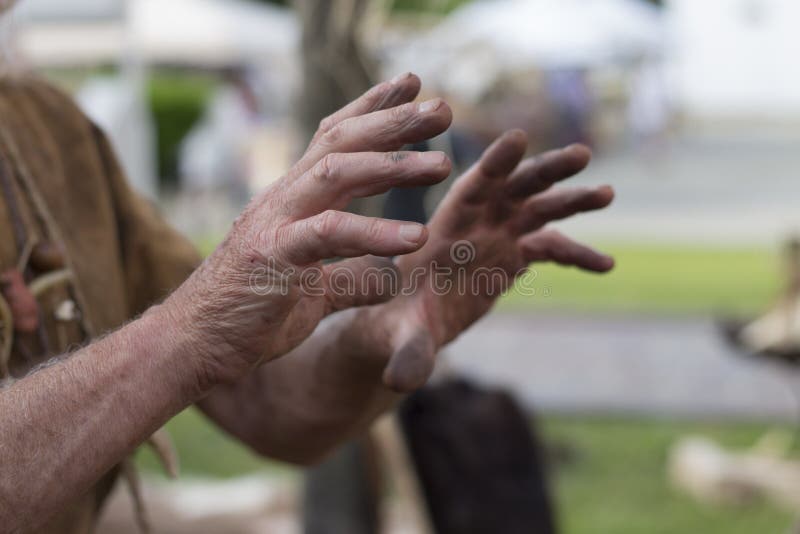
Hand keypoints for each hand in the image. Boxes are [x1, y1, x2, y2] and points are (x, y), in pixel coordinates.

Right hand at [163, 74, 452, 385]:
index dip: (372, 109)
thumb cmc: (248, 315)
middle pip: (342, 144)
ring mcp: (275, 223)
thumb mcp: (313, 292)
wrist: (192, 346)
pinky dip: (374, 232)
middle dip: (394, 123)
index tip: (412, 85)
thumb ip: (352, 278)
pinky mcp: (272, 257)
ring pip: (337, 174)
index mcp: (293, 201)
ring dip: (392, 165)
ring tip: (442, 165)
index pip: (334, 140)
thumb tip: (393, 278)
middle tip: (444, 109)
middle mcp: (283, 200)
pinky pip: (329, 234)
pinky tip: (418, 237)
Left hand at [372, 130, 614, 391]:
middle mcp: (473, 226)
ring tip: (608, 193)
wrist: (405, 323)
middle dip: (544, 172)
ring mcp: (495, 238)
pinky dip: (576, 254)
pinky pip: (549, 248)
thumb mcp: (401, 336)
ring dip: (570, 199)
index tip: (517, 140)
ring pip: (537, 210)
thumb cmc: (394, 321)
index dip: (494, 167)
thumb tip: (401, 382)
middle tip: (581, 155)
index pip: (470, 190)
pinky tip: (607, 265)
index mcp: (444, 230)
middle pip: (512, 190)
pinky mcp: (510, 257)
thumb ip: (409, 352)